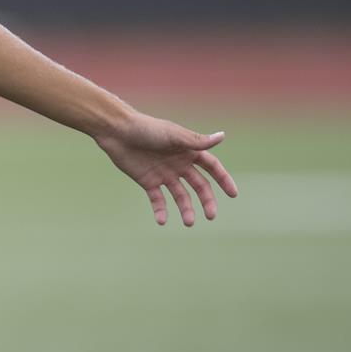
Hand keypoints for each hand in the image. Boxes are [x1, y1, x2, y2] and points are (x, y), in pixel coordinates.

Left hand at [95, 110, 236, 226]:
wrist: (117, 132)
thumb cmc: (146, 129)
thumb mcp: (173, 135)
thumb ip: (196, 141)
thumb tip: (222, 136)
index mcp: (188, 151)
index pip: (212, 167)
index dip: (223, 179)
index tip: (233, 194)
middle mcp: (179, 164)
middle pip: (199, 186)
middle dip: (206, 201)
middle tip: (211, 216)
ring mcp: (164, 174)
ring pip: (180, 196)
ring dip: (186, 209)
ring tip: (189, 223)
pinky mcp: (148, 182)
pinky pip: (157, 200)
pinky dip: (161, 211)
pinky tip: (162, 220)